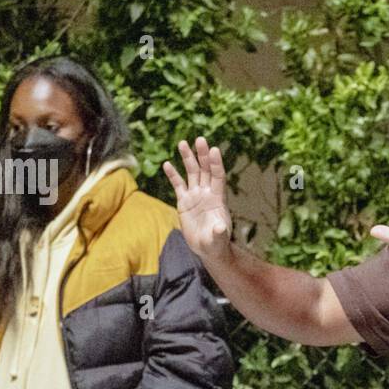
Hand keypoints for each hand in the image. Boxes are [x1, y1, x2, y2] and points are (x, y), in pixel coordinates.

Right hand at [164, 137, 232, 263]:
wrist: (207, 248)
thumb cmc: (216, 244)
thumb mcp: (218, 239)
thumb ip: (219, 232)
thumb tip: (221, 228)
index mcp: (218, 199)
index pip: (218, 177)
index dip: (216, 164)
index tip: (214, 150)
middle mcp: (207, 193)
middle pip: (205, 170)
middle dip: (202, 155)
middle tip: (200, 139)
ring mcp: (196, 196)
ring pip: (192, 173)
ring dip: (188, 158)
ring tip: (183, 143)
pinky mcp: (184, 201)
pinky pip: (178, 185)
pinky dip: (173, 175)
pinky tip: (167, 164)